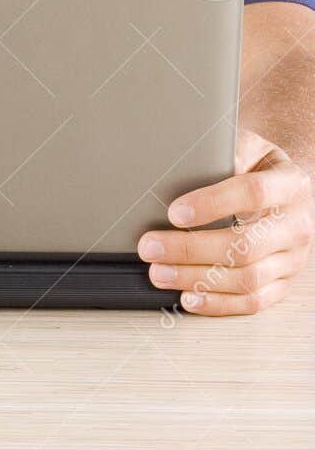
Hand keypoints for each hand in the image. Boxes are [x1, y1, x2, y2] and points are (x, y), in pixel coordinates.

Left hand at [137, 128, 314, 314]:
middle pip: (245, 245)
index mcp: (290, 184)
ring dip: (196, 279)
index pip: (253, 193)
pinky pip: (254, 302)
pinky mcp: (284, 283)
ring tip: (159, 272)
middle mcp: (297, 224)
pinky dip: (218, 304)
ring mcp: (293, 258)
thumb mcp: (246, 146)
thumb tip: (187, 166)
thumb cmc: (258, 166)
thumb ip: (223, 152)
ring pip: (248, 279)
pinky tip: (188, 296)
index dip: (212, 203)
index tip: (174, 212)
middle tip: (151, 246)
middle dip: (190, 249)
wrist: (287, 189)